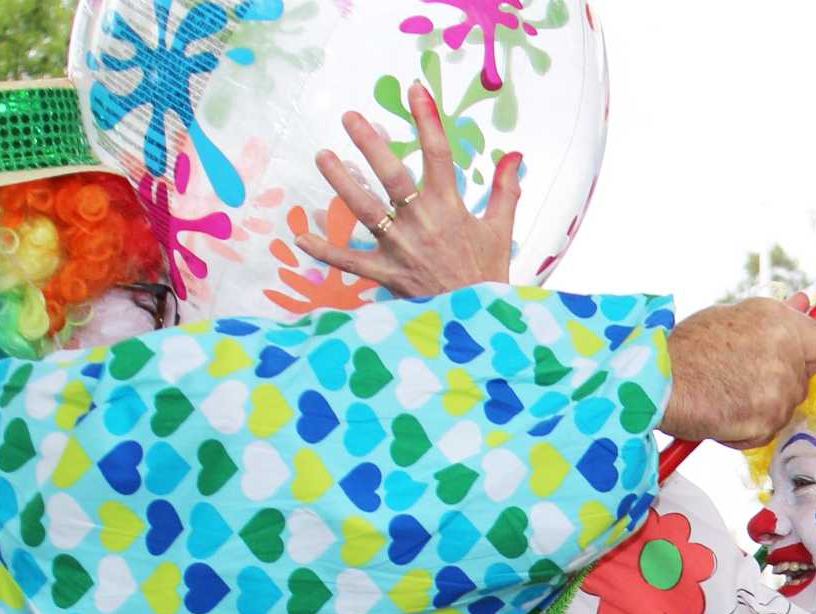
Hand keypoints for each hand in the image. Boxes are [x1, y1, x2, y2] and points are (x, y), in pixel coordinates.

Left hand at [299, 87, 519, 297]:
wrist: (479, 322)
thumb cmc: (487, 274)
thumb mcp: (501, 230)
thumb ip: (505, 190)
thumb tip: (515, 155)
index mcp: (451, 208)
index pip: (440, 154)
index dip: (428, 120)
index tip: (415, 89)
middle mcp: (423, 223)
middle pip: (393, 176)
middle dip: (370, 144)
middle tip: (350, 117)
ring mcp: (401, 248)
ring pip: (365, 210)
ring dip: (342, 182)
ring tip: (323, 156)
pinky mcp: (387, 274)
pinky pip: (350, 262)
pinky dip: (325, 251)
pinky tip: (301, 236)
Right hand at [659, 296, 815, 448]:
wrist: (657, 382)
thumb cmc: (685, 349)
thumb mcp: (730, 319)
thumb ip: (773, 317)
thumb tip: (806, 301)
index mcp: (776, 318)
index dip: (804, 356)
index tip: (789, 361)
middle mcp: (785, 349)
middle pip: (803, 380)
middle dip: (780, 385)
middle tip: (741, 380)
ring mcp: (780, 388)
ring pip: (785, 408)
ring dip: (761, 409)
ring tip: (724, 395)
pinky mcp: (768, 420)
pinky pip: (766, 431)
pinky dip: (746, 430)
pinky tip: (720, 414)